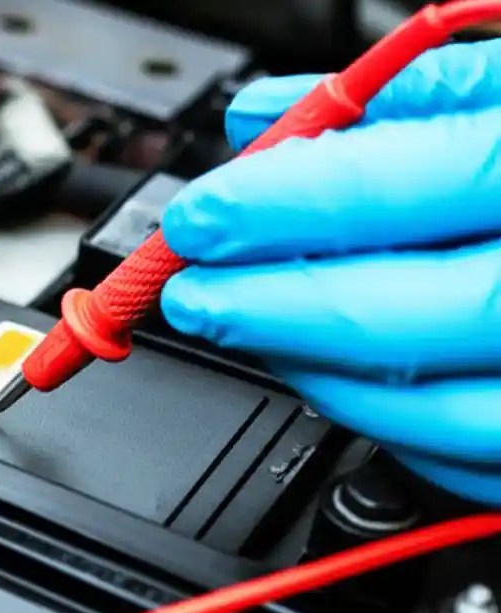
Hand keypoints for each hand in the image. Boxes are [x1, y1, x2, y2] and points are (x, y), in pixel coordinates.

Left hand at [160, 40, 500, 504]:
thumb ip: (402, 96)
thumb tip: (266, 119)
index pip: (411, 189)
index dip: (281, 205)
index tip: (199, 215)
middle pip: (414, 318)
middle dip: (273, 307)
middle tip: (193, 290)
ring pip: (441, 413)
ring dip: (319, 375)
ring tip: (251, 330)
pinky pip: (479, 465)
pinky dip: (393, 430)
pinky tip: (342, 383)